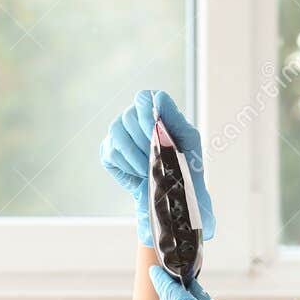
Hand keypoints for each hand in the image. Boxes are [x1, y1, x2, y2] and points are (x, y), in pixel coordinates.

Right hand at [99, 89, 215, 246]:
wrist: (174, 202)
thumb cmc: (187, 172)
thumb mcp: (190, 146)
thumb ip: (176, 119)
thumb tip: (159, 96)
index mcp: (160, 114)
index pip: (145, 98)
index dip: (147, 112)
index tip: (155, 129)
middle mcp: (138, 120)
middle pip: (129, 115)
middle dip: (144, 139)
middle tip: (156, 159)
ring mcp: (121, 135)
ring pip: (117, 132)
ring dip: (135, 154)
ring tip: (149, 170)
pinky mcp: (109, 152)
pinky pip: (110, 152)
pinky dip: (125, 165)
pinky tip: (139, 175)